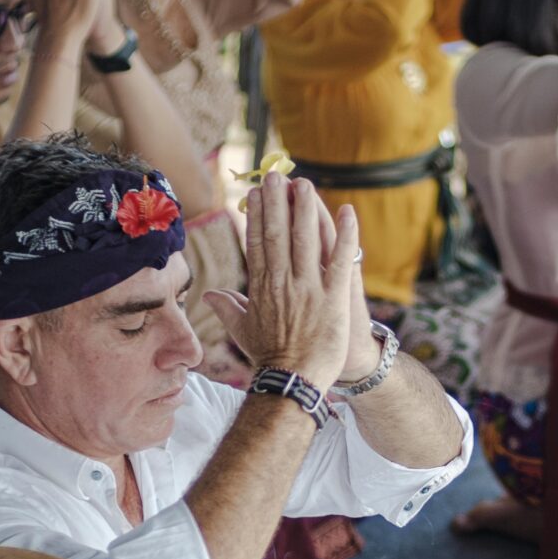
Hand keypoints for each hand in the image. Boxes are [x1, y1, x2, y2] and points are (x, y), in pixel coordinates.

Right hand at [203, 174, 356, 389]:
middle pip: (278, 233)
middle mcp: (283, 281)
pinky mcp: (334, 297)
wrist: (294, 382)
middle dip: (277, 202)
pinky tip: (348, 211)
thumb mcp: (243, 330)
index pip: (257, 242)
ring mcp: (309, 288)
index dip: (257, 214)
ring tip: (304, 184)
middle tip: (277, 176)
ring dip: (306, 209)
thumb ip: (227, 307)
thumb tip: (209, 293)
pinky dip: (346, 235)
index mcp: (261, 287)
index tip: (256, 192)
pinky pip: (341, 259)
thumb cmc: (269, 358)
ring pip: (307, 239)